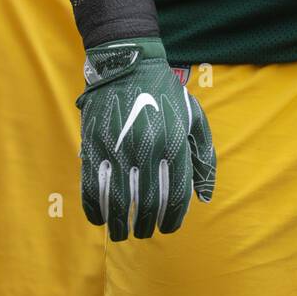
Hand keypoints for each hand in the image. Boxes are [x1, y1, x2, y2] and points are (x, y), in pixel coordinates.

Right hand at [77, 37, 215, 240]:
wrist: (128, 63)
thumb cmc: (166, 94)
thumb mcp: (194, 117)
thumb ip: (204, 157)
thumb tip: (204, 198)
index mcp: (174, 143)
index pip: (174, 197)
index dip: (172, 220)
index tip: (168, 227)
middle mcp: (146, 148)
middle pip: (147, 204)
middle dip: (147, 226)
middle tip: (145, 231)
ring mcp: (118, 148)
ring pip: (118, 202)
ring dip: (120, 225)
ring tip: (123, 232)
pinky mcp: (93, 146)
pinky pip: (92, 188)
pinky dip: (95, 210)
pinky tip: (101, 218)